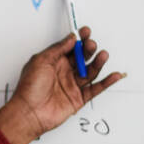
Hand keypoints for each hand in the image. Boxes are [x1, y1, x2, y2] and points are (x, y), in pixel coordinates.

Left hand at [0, 26, 124, 143]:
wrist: (29, 112)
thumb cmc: (29, 88)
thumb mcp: (41, 60)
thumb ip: (58, 49)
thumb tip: (71, 38)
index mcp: (54, 62)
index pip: (71, 47)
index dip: (79, 39)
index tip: (85, 32)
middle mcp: (64, 73)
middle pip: (82, 58)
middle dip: (89, 49)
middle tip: (92, 45)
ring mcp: (72, 85)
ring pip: (90, 71)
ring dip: (98, 63)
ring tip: (103, 55)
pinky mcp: (78, 98)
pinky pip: (95, 89)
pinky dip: (106, 82)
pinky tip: (114, 75)